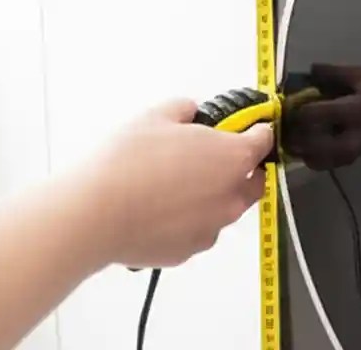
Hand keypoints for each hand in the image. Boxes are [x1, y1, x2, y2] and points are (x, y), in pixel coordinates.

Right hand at [75, 99, 273, 268]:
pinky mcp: (190, 250)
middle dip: (241, 168)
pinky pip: (199, 229)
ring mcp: (212, 228)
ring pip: (224, 208)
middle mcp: (231, 197)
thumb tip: (191, 112)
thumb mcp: (157, 116)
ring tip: (174, 184)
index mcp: (233, 158)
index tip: (249, 127)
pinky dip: (188, 219)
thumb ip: (185, 109)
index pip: (263, 141)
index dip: (256, 130)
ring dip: (212, 195)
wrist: (97, 215)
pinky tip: (160, 209)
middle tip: (211, 156)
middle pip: (252, 180)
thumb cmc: (129, 164)